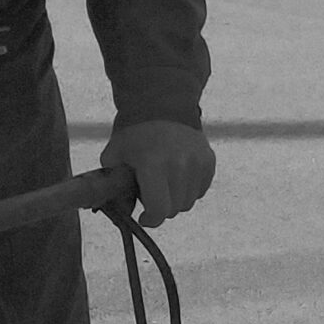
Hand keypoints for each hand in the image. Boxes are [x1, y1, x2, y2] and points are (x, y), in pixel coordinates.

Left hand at [101, 121, 215, 227]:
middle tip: (151, 193)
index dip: (151, 219)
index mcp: (153, 164)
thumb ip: (115, 187)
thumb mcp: (114, 157)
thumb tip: (123, 213)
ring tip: (164, 182)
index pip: (159, 210)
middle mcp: (180, 165)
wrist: (162, 104)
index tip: (144, 217)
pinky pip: (200, 190)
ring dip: (176, 199)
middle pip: (175, 208)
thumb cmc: (134, 133)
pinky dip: (189, 189)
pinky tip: (177, 176)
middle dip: (161, 207)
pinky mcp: (209, 161)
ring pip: (189, 201)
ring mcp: (198, 162)